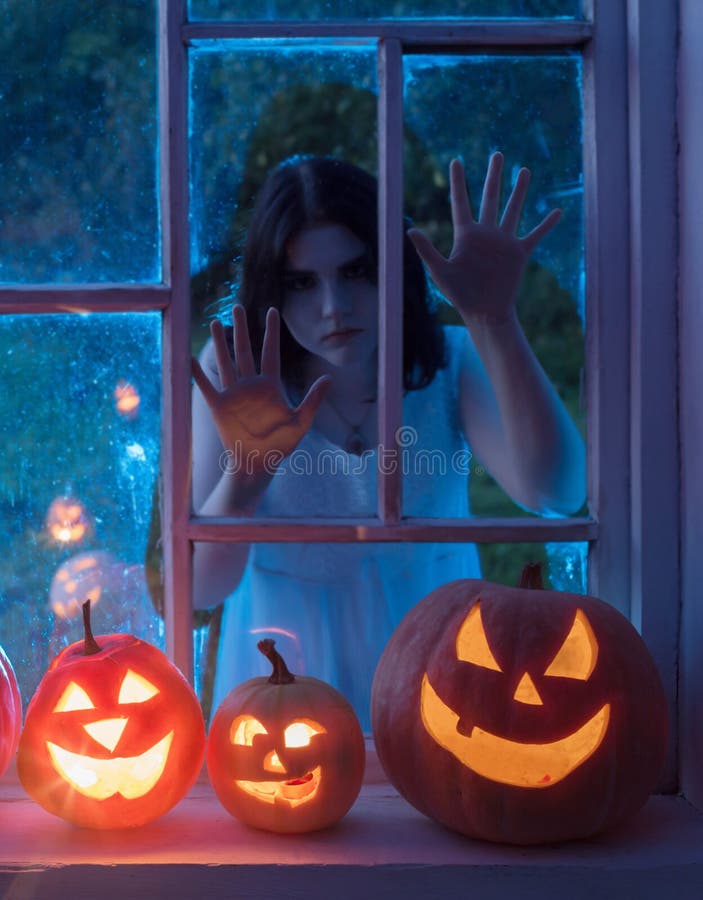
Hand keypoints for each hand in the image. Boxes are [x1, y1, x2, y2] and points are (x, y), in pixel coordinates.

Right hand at [192, 305, 329, 472]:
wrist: (259, 464)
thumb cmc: (281, 445)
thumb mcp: (301, 421)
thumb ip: (313, 399)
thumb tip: (330, 377)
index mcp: (270, 385)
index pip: (270, 351)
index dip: (271, 331)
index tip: (272, 311)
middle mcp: (250, 385)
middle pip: (244, 350)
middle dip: (241, 329)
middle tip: (237, 306)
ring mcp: (234, 394)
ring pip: (225, 362)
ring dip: (219, 343)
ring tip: (213, 321)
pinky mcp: (219, 406)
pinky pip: (206, 386)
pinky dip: (197, 373)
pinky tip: (188, 357)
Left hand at [408, 152, 561, 324]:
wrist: (485, 312)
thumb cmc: (460, 295)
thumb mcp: (441, 272)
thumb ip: (427, 250)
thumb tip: (410, 230)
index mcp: (466, 234)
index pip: (461, 202)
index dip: (458, 182)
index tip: (456, 161)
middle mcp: (486, 233)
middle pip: (490, 198)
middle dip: (494, 176)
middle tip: (498, 154)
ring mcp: (503, 242)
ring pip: (513, 209)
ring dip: (519, 191)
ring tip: (524, 170)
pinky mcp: (519, 253)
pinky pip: (535, 235)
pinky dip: (547, 224)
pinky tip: (558, 211)